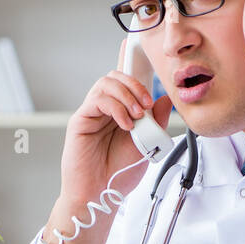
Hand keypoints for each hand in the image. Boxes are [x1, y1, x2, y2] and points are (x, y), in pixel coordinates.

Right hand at [60, 36, 173, 205]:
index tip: (141, 46)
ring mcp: (92, 113)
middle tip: (147, 103)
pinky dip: (115, 107)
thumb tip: (163, 101)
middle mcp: (105, 109)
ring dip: (126, 94)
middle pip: (117, 77)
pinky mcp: (80, 120)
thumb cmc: (119, 175)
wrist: (99, 197)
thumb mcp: (146, 147)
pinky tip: (125, 123)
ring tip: (136, 115)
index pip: (126, 82)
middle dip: (135, 83)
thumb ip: (154, 123)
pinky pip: (97, 99)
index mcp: (121, 112)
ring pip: (107, 83)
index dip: (131, 61)